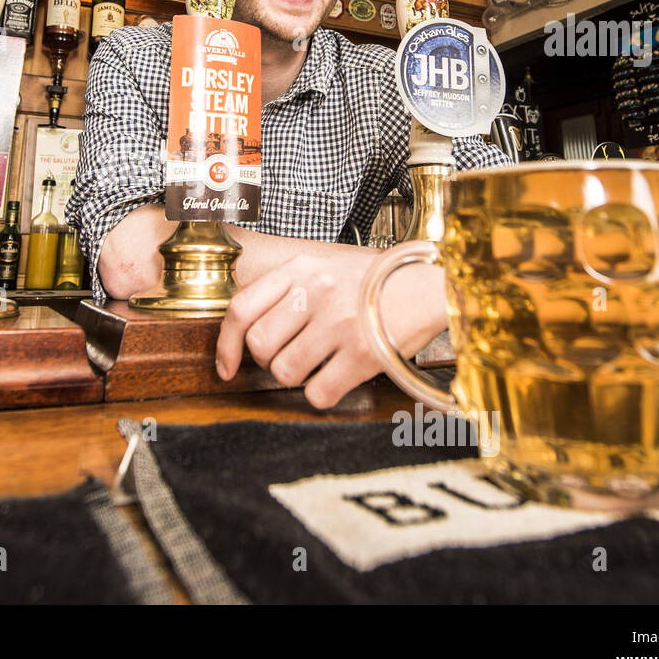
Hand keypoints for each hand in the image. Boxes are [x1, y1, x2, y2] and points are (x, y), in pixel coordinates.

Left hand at [215, 250, 447, 408]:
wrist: (432, 287)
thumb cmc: (380, 280)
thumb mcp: (328, 265)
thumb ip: (291, 287)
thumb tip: (253, 327)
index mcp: (301, 268)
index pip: (242, 308)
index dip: (226, 344)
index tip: (227, 366)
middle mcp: (314, 292)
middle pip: (260, 345)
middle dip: (268, 362)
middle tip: (290, 358)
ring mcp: (337, 323)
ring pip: (284, 372)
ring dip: (297, 377)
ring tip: (320, 364)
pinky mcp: (361, 354)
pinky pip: (318, 392)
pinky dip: (321, 394)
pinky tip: (337, 379)